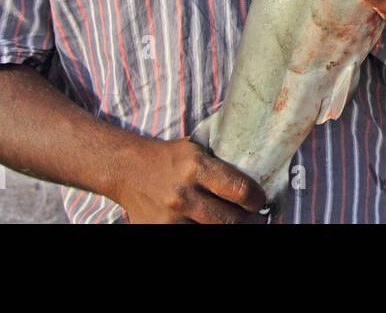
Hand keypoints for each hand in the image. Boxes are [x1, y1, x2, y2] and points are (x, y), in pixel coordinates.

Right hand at [114, 136, 267, 223]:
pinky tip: (207, 224)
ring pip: (213, 232)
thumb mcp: (196, 150)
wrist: (127, 169)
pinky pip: (191, 235)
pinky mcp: (159, 231)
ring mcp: (170, 218)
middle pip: (230, 220)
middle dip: (248, 221)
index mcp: (196, 167)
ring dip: (227, 227)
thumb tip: (255, 178)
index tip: (259, 201)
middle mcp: (183, 194)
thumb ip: (219, 166)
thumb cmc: (168, 158)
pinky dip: (203, 229)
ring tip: (233, 221)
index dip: (256, 199)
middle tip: (255, 218)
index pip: (240, 190)